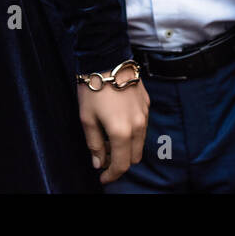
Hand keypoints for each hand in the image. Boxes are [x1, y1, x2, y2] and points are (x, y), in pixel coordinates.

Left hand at [77, 65, 148, 183]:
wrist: (108, 58)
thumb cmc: (93, 88)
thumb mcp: (87, 118)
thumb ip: (94, 144)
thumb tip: (98, 163)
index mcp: (121, 132)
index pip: (121, 165)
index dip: (112, 175)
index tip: (103, 177)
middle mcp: (138, 126)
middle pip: (134, 157)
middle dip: (120, 162)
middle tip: (104, 156)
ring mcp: (145, 115)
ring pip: (140, 143)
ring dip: (127, 147)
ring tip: (110, 139)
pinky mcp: (147, 104)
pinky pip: (142, 126)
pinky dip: (132, 132)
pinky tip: (118, 122)